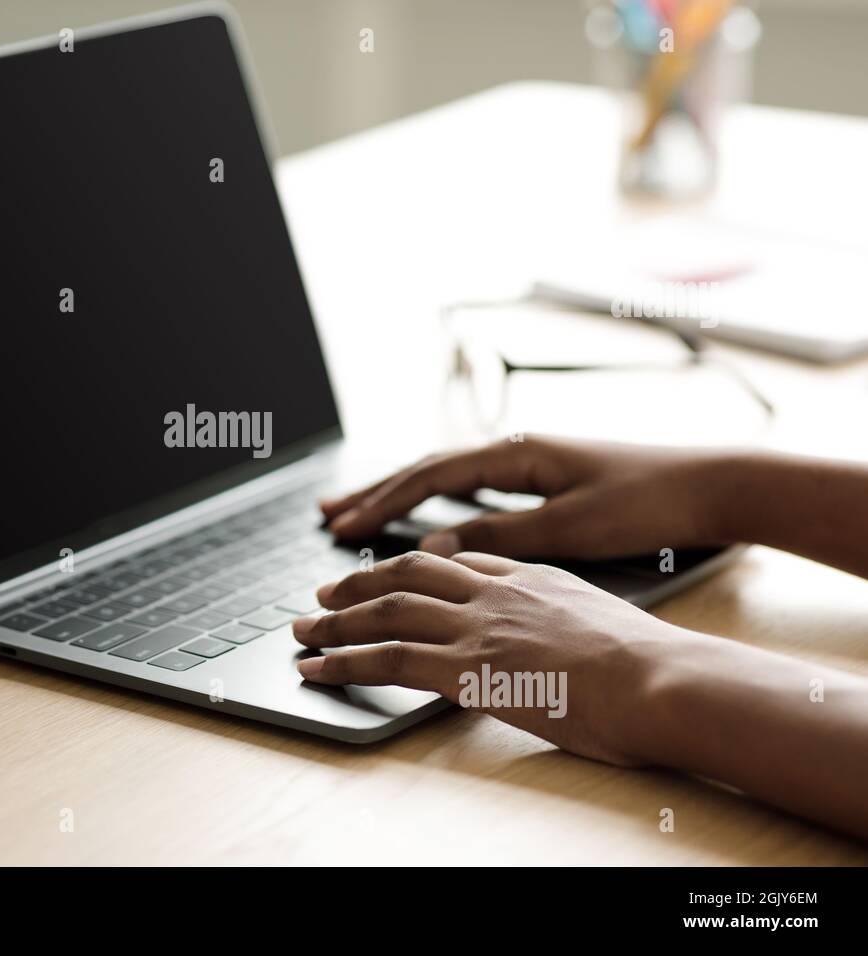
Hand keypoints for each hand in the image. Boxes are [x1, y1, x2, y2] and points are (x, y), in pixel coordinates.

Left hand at [293, 550, 699, 764]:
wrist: (663, 680)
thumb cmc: (652, 666)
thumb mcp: (604, 621)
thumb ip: (566, 617)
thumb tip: (559, 637)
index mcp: (532, 577)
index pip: (459, 561)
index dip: (414, 568)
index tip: (390, 576)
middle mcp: (496, 592)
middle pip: (410, 572)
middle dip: (360, 582)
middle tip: (325, 594)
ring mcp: (478, 626)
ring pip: (387, 610)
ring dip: (336, 622)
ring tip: (303, 631)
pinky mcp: (466, 667)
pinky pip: (387, 658)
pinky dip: (343, 662)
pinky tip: (317, 668)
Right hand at [320, 436, 742, 559]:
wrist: (712, 486)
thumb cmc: (648, 503)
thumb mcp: (570, 526)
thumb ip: (500, 534)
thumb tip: (434, 549)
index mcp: (517, 454)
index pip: (430, 477)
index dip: (382, 503)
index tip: (343, 528)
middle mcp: (516, 450)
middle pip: (426, 468)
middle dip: (375, 491)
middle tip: (328, 513)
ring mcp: (529, 461)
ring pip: (447, 476)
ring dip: (400, 492)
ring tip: (360, 509)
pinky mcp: (545, 478)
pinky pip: (471, 487)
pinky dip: (436, 500)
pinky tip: (426, 514)